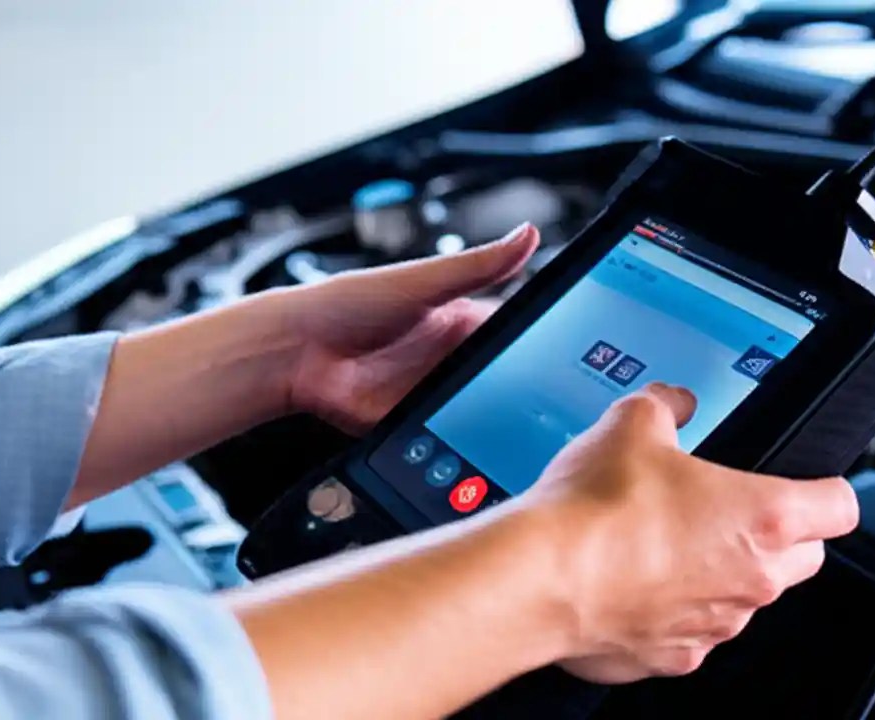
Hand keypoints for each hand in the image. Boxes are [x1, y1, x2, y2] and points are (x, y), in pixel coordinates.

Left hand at [279, 223, 538, 433]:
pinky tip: (490, 452)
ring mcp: (436, 393)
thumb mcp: (422, 281)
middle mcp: (452, 358)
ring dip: (503, 422)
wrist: (296, 353)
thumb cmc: (348, 304)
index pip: (516, 332)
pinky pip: (452, 439)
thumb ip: (477, 264)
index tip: (578, 354)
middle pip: (506, 377)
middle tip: (562, 402)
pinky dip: (470, 447)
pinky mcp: (417, 424)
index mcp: (460, 320)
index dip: (544, 343)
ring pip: (485, 412)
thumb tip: (527, 234)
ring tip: (535, 431)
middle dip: (532, 390)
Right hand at [524, 383, 858, 682]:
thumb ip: (666, 404)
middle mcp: (753, 577)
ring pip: (745, 596)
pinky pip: (694, 631)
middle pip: (803, 557)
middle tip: (724, 508)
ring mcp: (717, 623)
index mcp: (765, 516)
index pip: (840, 506)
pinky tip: (634, 581)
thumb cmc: (595, 510)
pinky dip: (674, 609)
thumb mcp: (632, 423)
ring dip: (721, 571)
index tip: (806, 483)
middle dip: (777, 534)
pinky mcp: (676, 657)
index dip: (824, 488)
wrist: (541, 578)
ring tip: (665, 542)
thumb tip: (674, 401)